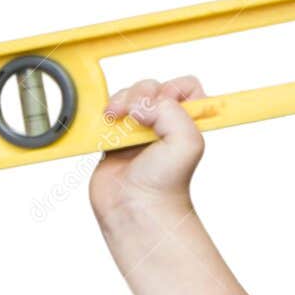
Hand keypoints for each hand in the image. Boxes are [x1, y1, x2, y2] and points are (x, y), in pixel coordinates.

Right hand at [88, 75, 206, 221]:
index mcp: (189, 120)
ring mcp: (140, 128)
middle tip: (137, 116)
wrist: (136, 207)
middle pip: (152, 87)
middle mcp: (166, 122)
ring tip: (117, 118)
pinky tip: (107, 123)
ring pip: (128, 96)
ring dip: (121, 101)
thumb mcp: (187, 141)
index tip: (163, 104)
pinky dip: (106, 113)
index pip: (186, 86)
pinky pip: (109, 112)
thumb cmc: (166, 183)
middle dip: (140, 95)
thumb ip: (171, 111)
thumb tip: (140, 103)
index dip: (173, 89)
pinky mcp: (117, 136)